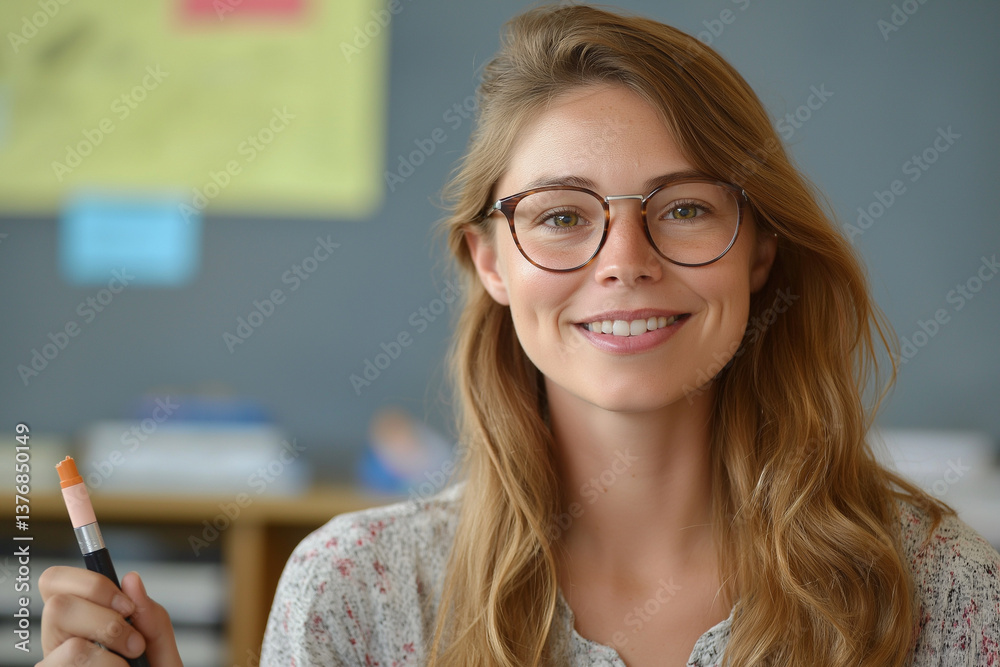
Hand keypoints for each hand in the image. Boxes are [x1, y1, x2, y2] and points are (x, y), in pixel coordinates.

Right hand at [39, 566, 183, 666]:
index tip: (126, 604)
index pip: (56, 582)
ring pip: (71, 646)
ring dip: (114, 653)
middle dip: (107, 618)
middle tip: (134, 642)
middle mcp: (58, 644)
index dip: (89, 583)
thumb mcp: (160, 650)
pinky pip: (77, 661)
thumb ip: (151, 618)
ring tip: (129, 666)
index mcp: (78, 623)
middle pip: (57, 605)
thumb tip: (131, 579)